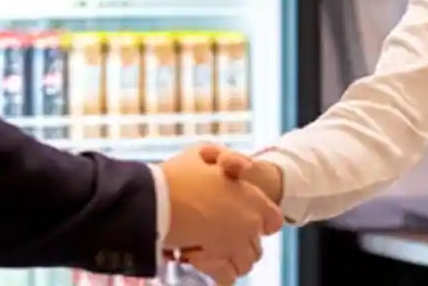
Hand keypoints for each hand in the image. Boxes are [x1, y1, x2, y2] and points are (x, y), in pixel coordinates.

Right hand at [160, 144, 282, 283]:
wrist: (154, 198)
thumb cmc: (177, 175)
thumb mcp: (203, 153)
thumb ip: (223, 158)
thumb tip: (231, 166)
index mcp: (252, 198)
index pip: (273, 221)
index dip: (262, 223)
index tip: (246, 222)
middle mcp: (248, 224)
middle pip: (256, 247)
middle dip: (243, 246)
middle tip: (222, 239)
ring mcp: (233, 244)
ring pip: (244, 265)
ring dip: (232, 261)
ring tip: (213, 253)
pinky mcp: (215, 261)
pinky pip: (226, 277)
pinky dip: (220, 275)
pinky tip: (206, 264)